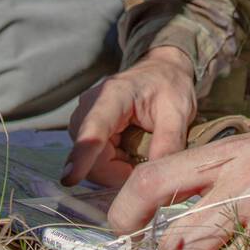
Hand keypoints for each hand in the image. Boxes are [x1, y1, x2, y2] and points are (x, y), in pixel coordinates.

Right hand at [62, 45, 195, 187]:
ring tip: (141, 158)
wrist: (162, 69)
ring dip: (115, 170)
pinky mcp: (87, 130)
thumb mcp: (179, 111)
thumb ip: (169, 142)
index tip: (71, 179)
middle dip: (116, 173)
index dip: (83, 155)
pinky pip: (95, 160)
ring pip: (91, 161)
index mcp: (115, 94)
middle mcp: (91, 105)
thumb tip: (156, 179)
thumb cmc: (170, 85)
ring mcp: (85, 118)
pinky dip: (113, 166)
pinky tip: (131, 156)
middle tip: (146, 172)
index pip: (94, 127)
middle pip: (90, 154)